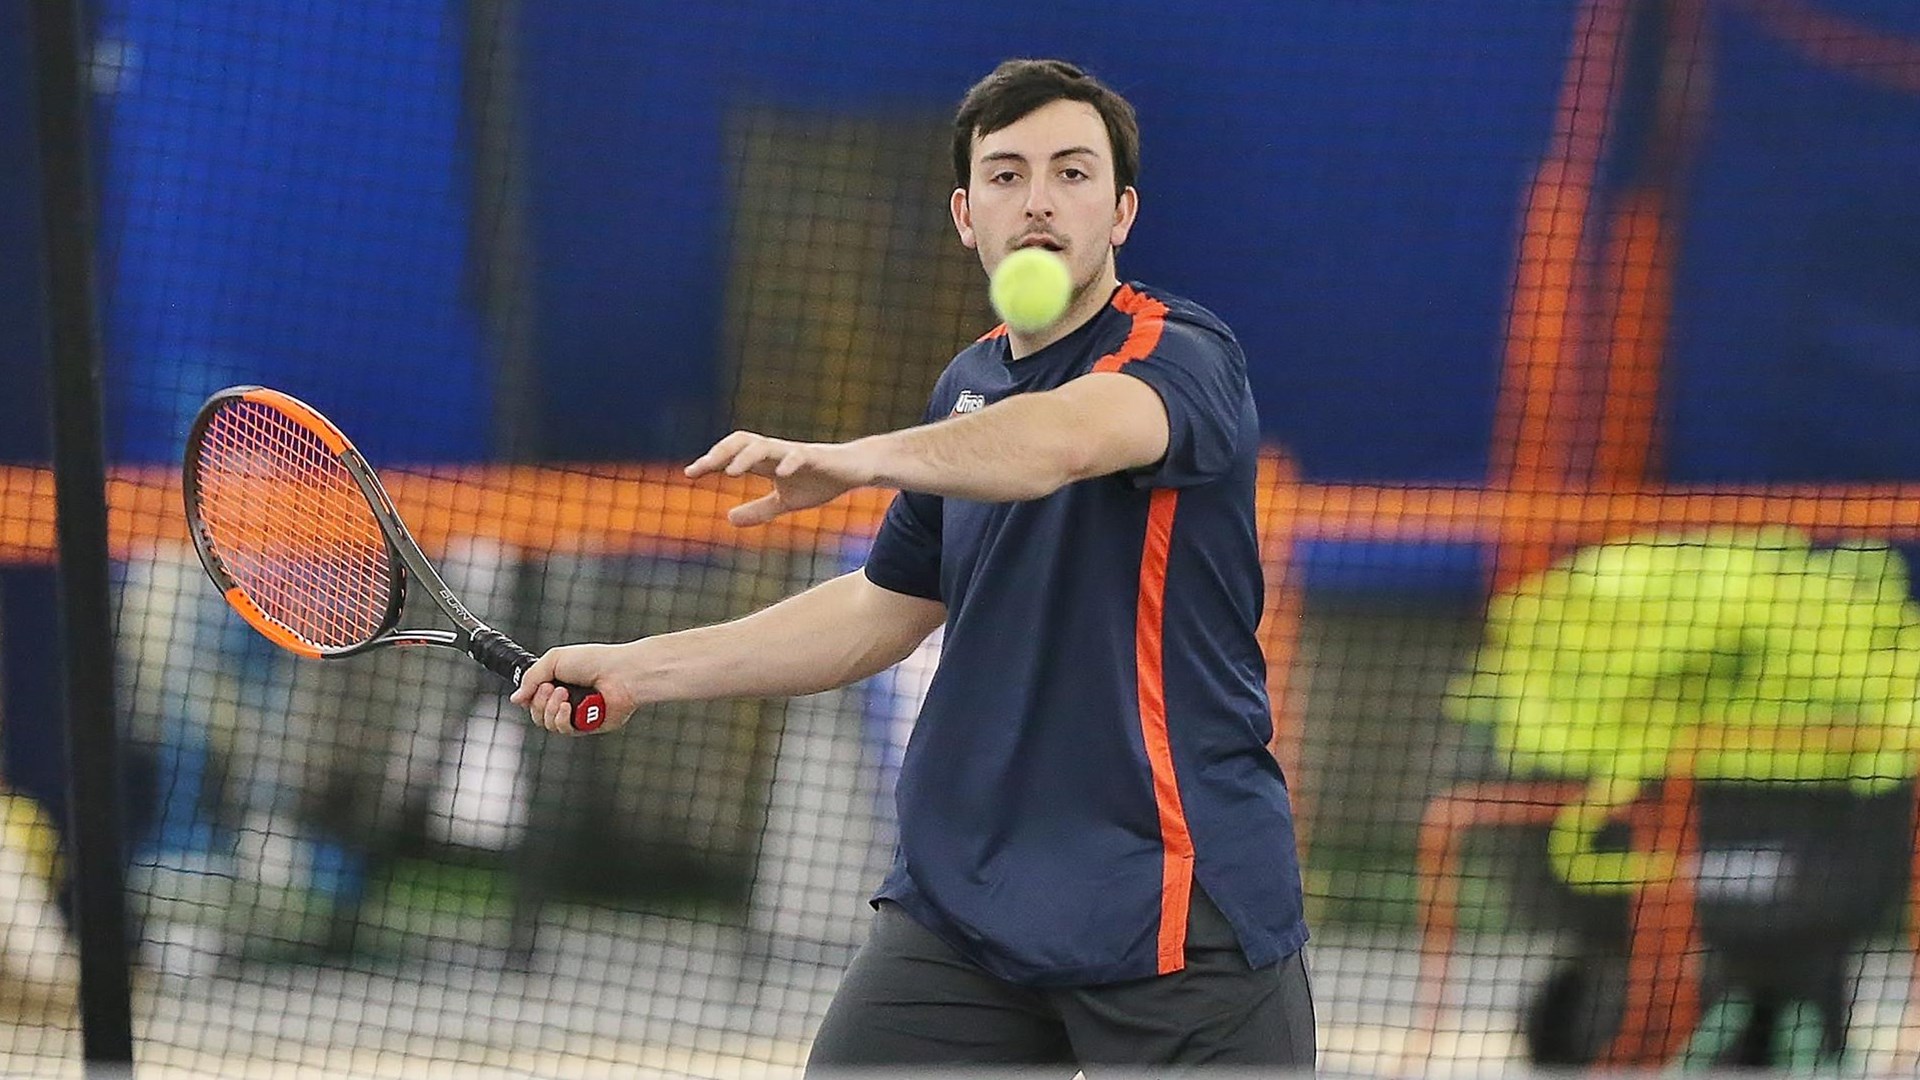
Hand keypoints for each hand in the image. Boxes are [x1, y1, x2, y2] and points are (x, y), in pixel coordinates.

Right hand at [510, 641, 645, 735]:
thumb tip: (516, 698)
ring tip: (565, 693)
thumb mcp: (554, 660)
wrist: (620, 674)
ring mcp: (577, 714)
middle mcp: (567, 700)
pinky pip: (565, 730)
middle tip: (552, 687)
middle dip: (539, 701)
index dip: (528, 697)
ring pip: (547, 724)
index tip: (531, 689)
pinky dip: (562, 718)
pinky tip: (569, 706)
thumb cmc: (594, 661)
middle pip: (536, 714)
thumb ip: (531, 678)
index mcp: (559, 682)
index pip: (532, 698)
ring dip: (550, 708)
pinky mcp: (588, 726)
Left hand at [686, 430, 875, 525]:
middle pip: (743, 442)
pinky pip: (800, 456)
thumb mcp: (785, 501)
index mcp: (767, 462)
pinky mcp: (818, 457)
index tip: (690, 473)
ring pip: (766, 445)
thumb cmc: (819, 480)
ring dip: (747, 456)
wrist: (855, 470)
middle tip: (703, 467)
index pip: (733, 455)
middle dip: (722, 452)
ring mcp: (796, 452)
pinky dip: (789, 463)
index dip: (711, 461)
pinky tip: (780, 474)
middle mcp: (777, 453)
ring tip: (731, 471)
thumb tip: (728, 519)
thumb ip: (758, 509)